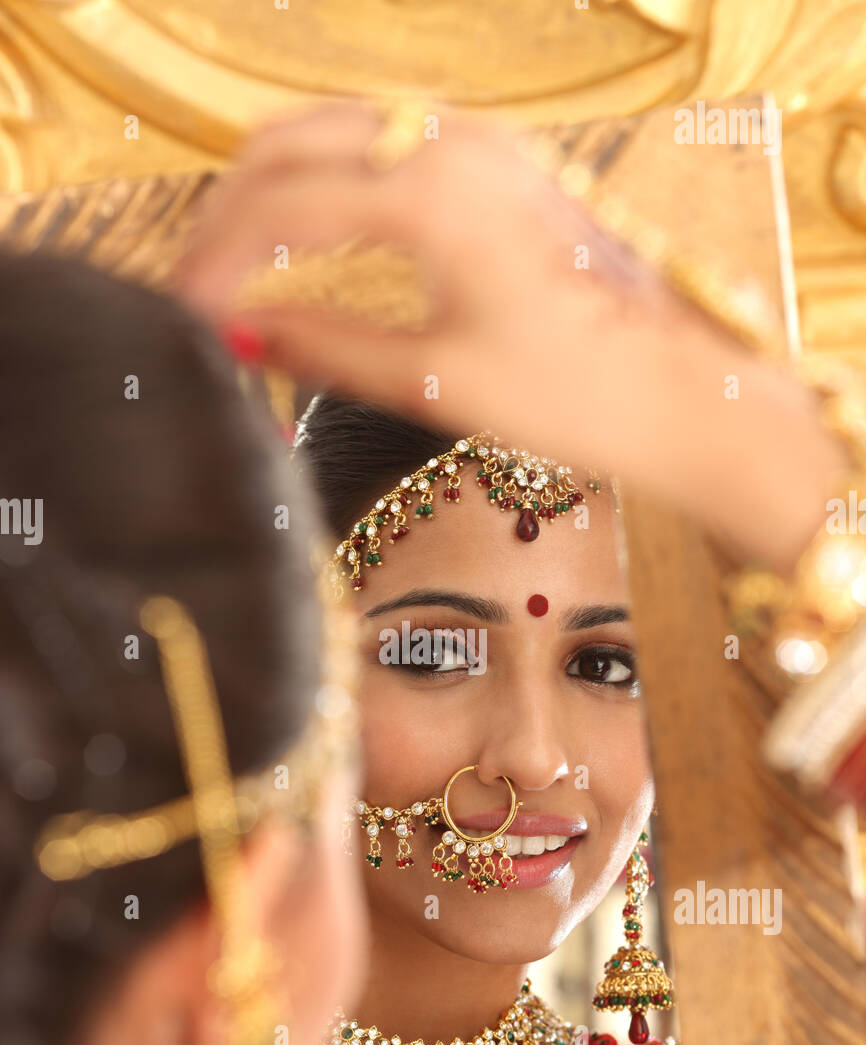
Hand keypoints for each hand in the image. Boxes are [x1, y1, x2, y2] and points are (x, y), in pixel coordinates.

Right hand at [176, 102, 844, 569]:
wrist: (688, 393)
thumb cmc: (578, 396)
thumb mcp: (436, 381)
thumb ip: (328, 348)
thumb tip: (239, 338)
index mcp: (431, 194)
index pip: (280, 205)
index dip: (215, 259)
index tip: (179, 312)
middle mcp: (455, 143)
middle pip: (294, 142)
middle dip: (232, 208)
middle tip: (198, 280)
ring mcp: (486, 144)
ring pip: (340, 129)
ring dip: (280, 182)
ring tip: (242, 258)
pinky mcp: (507, 165)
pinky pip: (391, 141)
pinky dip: (335, 176)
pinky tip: (318, 229)